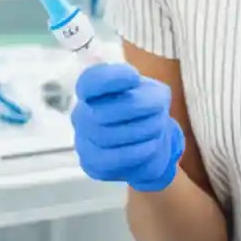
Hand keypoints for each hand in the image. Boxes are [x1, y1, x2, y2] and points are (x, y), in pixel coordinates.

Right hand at [70, 62, 184, 191]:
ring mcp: (83, 139)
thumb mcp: (152, 94)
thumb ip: (147, 94)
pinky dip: (136, 151)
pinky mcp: (92, 163)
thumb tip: (138, 101)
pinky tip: (150, 145)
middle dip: (136, 110)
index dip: (109, 79)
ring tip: (157, 127)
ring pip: (106, 136)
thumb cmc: (145, 111)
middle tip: (158, 110)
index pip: (89, 82)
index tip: (134, 77)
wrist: (148, 142)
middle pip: (101, 112)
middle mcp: (82, 113)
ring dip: (140, 131)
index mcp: (91, 89)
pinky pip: (112, 159)